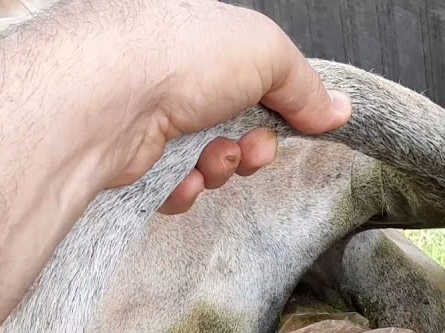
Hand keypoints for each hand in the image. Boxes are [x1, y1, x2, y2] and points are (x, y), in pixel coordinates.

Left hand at [40, 0, 352, 212]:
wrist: (106, 100)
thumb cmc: (177, 56)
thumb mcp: (267, 53)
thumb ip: (305, 84)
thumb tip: (337, 109)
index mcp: (198, 32)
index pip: (252, 73)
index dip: (282, 103)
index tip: (301, 123)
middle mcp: (170, 70)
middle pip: (235, 122)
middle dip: (252, 145)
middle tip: (252, 150)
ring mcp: (146, 114)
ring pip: (206, 158)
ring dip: (220, 167)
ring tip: (209, 160)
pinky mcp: (128, 159)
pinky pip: (174, 186)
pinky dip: (185, 188)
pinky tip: (180, 179)